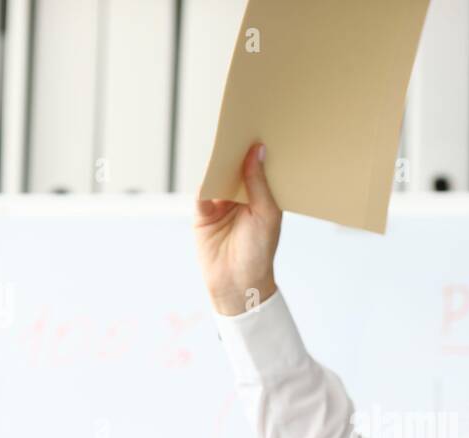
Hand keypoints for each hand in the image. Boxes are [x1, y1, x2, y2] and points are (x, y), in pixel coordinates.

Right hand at [194, 142, 282, 315]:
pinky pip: (202, 191)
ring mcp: (220, 202)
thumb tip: (257, 150)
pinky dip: (205, 179)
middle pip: (236, 166)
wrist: (238, 283)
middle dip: (238, 148)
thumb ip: (259, 183)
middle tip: (243, 122)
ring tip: (227, 137)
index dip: (259, 149)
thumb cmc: (258, 252)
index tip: (263, 126)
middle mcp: (240, 195)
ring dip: (221, 159)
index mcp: (261, 195)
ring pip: (218, 174)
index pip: (258, 166)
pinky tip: (212, 165)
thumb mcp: (266, 214)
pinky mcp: (202, 211)